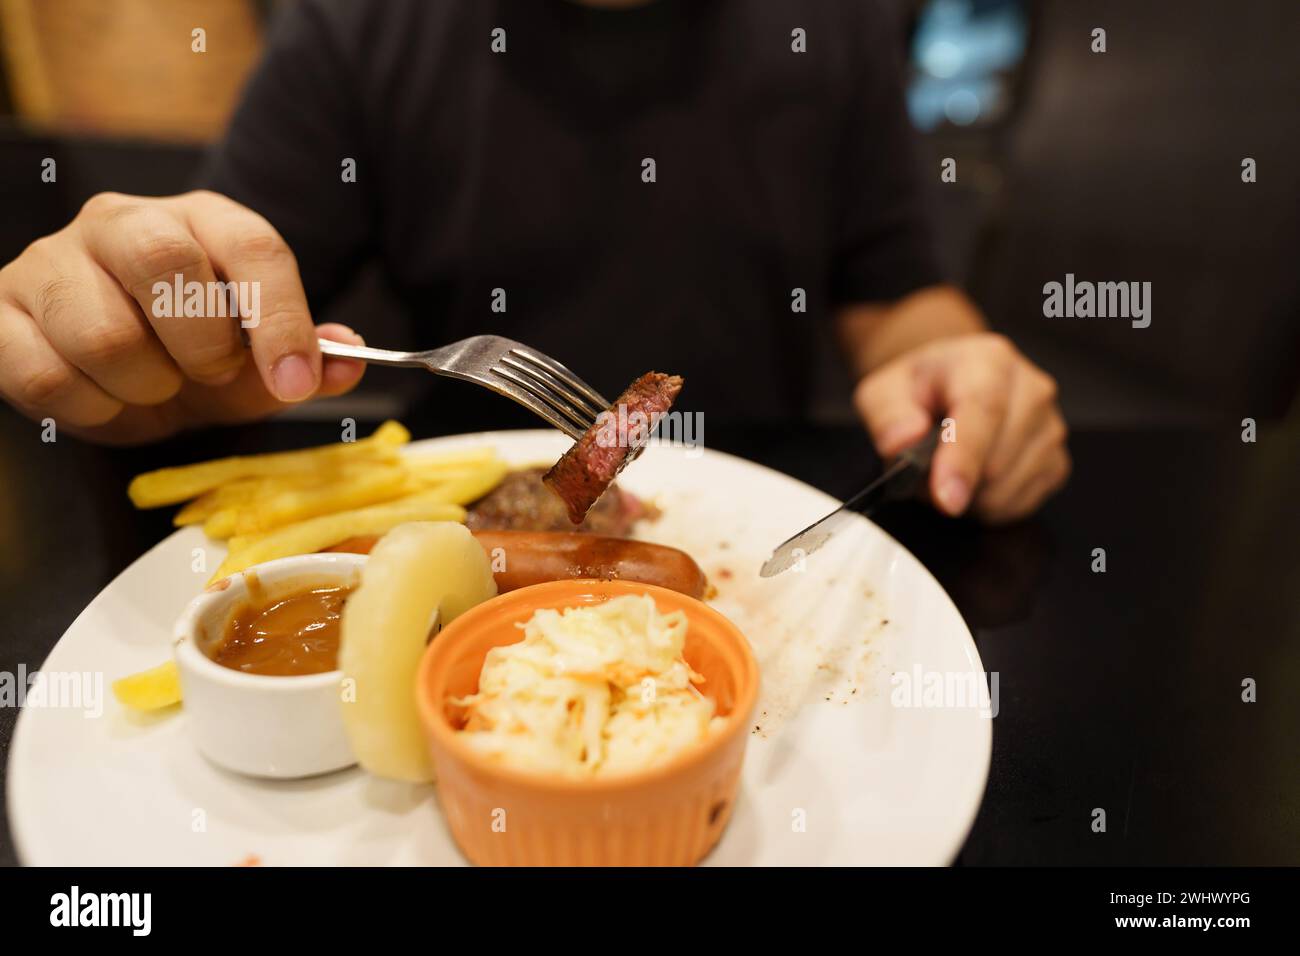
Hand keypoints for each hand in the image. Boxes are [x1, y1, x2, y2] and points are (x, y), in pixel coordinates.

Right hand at [0, 190, 364, 442]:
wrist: (115, 377)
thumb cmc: (193, 358)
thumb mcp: (259, 365)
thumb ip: (308, 361)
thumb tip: (350, 357)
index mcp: (202, 220)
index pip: (252, 246)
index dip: (281, 319)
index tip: (294, 381)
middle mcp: (122, 222)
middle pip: (166, 263)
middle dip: (202, 346)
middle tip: (207, 373)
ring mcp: (52, 261)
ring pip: (104, 334)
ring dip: (145, 388)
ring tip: (152, 385)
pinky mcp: (0, 309)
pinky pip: (45, 376)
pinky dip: (90, 409)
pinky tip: (104, 397)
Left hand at [852, 332, 1069, 522]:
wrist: (950, 387)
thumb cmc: (920, 390)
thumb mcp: (884, 391)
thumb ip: (887, 414)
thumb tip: (904, 441)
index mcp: (989, 360)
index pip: (983, 412)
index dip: (963, 459)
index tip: (945, 499)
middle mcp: (1032, 390)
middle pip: (997, 461)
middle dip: (951, 481)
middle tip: (923, 467)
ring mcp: (1050, 427)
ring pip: (1007, 490)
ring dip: (967, 496)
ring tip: (948, 468)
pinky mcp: (1056, 463)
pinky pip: (1019, 505)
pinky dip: (988, 506)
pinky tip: (973, 481)